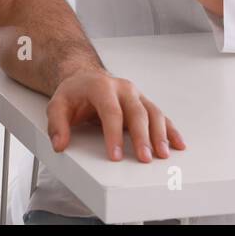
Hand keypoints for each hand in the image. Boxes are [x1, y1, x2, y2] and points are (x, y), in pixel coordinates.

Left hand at [47, 68, 185, 161]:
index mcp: (102, 87)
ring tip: (163, 154)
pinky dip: (170, 130)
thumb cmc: (74, 93)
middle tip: (144, 158)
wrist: (85, 77)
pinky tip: (177, 143)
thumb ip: (57, 124)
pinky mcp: (143, 103)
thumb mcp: (57, 105)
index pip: (111, 111)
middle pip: (136, 112)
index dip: (113, 135)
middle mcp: (123, 89)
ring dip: (160, 134)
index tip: (115, 155)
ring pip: (153, 112)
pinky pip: (160, 116)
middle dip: (142, 137)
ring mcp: (136, 95)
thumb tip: (60, 143)